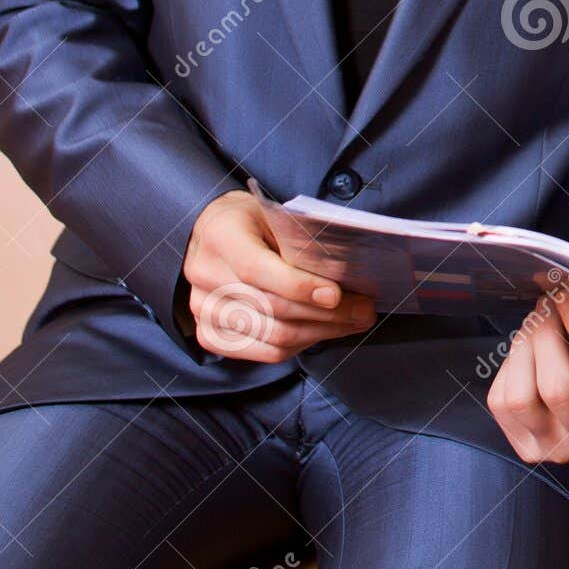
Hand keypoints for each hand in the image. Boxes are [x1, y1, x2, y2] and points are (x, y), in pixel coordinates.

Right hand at [182, 189, 375, 360]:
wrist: (210, 234)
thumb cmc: (253, 222)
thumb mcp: (274, 216)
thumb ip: (299, 241)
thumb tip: (345, 272)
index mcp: (221, 237)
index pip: (256, 270)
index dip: (298, 286)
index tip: (336, 294)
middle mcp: (206, 275)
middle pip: (272, 308)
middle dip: (327, 314)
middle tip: (364, 310)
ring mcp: (204, 309)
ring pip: (272, 336)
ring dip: (321, 332)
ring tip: (353, 322)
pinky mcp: (209, 334)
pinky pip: (263, 352)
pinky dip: (299, 345)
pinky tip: (322, 331)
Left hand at [487, 288, 568, 464]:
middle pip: (557, 386)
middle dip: (547, 332)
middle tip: (550, 298)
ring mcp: (553, 449)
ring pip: (521, 396)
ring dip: (524, 346)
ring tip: (537, 318)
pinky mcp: (525, 445)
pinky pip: (501, 401)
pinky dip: (509, 364)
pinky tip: (528, 345)